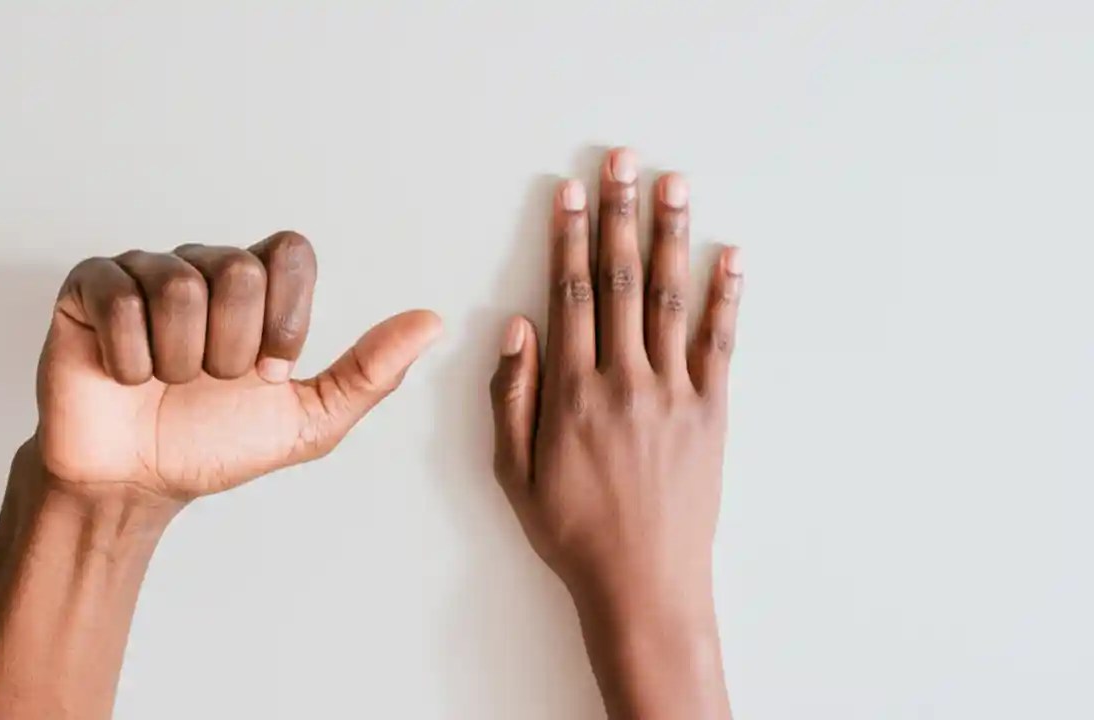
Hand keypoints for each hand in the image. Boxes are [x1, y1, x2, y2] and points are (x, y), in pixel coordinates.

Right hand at [36, 232, 441, 500]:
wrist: (137, 483)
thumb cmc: (216, 444)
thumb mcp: (308, 420)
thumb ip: (370, 372)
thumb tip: (433, 323)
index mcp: (258, 286)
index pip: (292, 253)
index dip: (284, 320)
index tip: (267, 371)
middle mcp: (204, 265)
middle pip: (240, 271)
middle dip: (231, 350)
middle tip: (210, 382)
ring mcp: (144, 271)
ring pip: (181, 287)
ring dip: (180, 361)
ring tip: (166, 382)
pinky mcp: (90, 288)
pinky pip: (121, 298)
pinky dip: (130, 358)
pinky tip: (126, 376)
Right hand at [489, 149, 740, 718]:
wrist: (643, 584)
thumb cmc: (573, 532)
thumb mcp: (514, 473)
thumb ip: (511, 397)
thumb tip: (517, 328)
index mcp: (571, 391)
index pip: (569, 294)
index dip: (568, 236)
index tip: (571, 192)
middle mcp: (623, 379)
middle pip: (618, 279)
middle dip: (619, 214)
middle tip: (623, 161)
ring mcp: (673, 392)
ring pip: (669, 297)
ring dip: (671, 235)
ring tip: (673, 185)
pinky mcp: (712, 412)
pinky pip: (720, 342)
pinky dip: (726, 296)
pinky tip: (730, 256)